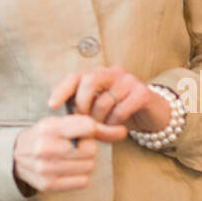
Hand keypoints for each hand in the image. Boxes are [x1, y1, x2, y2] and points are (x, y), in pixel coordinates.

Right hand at [11, 114, 126, 194]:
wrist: (15, 156)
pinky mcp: (48, 185)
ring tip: (71, 158)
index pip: (87, 126)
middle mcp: (46, 148)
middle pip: (90, 150)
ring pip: (89, 167)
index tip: (84, 131)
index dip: (91, 129)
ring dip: (85, 162)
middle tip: (75, 146)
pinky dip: (80, 176)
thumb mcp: (61, 124)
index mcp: (49, 127)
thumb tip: (124, 131)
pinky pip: (82, 182)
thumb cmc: (44, 136)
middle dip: (88, 147)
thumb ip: (92, 126)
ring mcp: (46, 169)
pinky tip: (68, 169)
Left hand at [49, 66, 170, 132]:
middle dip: (82, 106)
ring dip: (101, 120)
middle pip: (89, 82)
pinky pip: (122, 109)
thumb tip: (54, 106)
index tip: (51, 105)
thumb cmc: (117, 112)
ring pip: (105, 100)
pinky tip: (118, 127)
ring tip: (103, 128)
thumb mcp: (96, 109)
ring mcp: (128, 80)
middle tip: (84, 122)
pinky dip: (116, 122)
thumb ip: (78, 105)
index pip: (75, 77)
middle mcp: (112, 72)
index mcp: (97, 74)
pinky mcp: (142, 92)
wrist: (151, 116)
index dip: (61, 90)